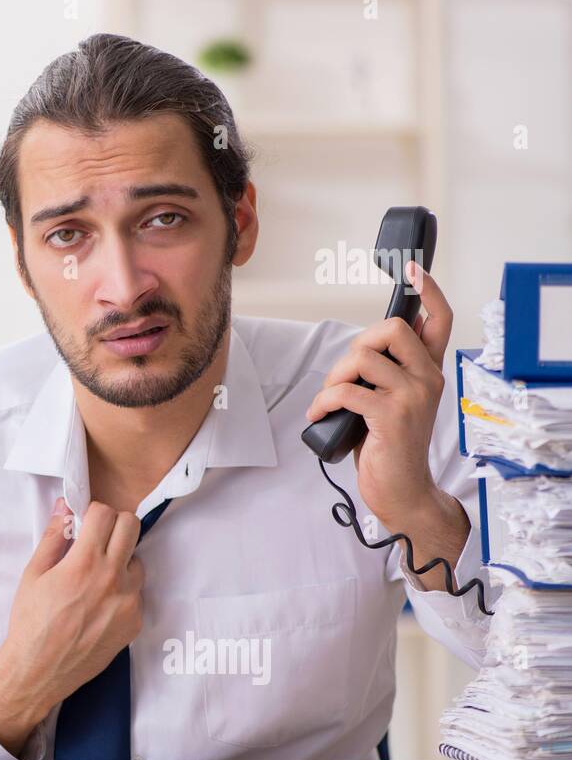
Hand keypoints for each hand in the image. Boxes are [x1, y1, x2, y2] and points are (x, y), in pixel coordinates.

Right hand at [0, 497, 144, 754]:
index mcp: (85, 562)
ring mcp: (129, 602)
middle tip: (97, 539)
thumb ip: (53, 537)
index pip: (106, 513)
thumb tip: (64, 507)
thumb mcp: (34, 573)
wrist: (39, 670)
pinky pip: (136, 593)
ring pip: (137, 561)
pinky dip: (122, 591)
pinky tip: (99, 605)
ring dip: (121, 560)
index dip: (93, 512)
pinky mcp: (135, 622)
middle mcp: (113, 579)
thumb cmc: (31, 621)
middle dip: (113, 525)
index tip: (84, 523)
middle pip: (131, 526)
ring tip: (97, 578)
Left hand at [303, 260, 450, 531]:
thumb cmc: (390, 446)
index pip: (440, 320)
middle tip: (344, 376)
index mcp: (430, 372)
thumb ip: (386, 375)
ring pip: (364, 357)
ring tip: (330, 400)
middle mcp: (428, 379)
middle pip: (391, 328)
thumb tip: (360, 352)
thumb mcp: (393, 404)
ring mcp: (413, 396)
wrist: (401, 490)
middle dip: (356, 346)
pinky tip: (320, 414)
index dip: (428, 291)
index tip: (413, 269)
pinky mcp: (392, 416)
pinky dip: (324, 400)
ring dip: (335, 376)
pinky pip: (346, 390)